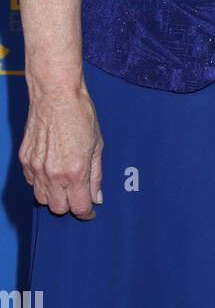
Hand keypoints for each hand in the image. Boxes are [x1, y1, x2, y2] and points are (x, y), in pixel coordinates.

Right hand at [19, 86, 103, 217]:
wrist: (56, 94)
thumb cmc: (80, 114)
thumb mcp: (97, 145)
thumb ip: (96, 175)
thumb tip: (97, 197)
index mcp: (75, 171)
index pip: (78, 207)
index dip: (86, 212)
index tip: (90, 210)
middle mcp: (53, 173)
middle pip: (58, 208)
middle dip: (69, 205)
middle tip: (78, 194)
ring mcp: (36, 167)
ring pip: (42, 198)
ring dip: (53, 196)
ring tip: (63, 183)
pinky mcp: (24, 159)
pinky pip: (31, 182)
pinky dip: (41, 183)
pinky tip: (50, 171)